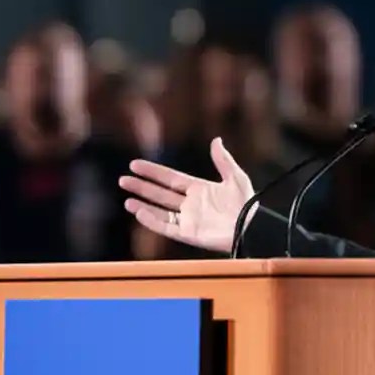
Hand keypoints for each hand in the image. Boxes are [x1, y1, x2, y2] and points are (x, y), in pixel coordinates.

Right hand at [119, 138, 254, 252]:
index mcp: (199, 189)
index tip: (135, 164)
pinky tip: (139, 213)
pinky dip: (152, 221)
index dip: (153, 172)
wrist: (251, 227)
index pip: (170, 178)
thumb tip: (216, 140)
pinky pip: (166, 227)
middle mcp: (191, 204)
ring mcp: (188, 220)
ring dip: (143, 205)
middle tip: (123, 180)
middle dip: (142, 187)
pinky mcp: (188, 234)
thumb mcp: (235, 177)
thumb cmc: (247, 204)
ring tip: (127, 199)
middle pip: (160, 194)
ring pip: (159, 211)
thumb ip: (223, 160)